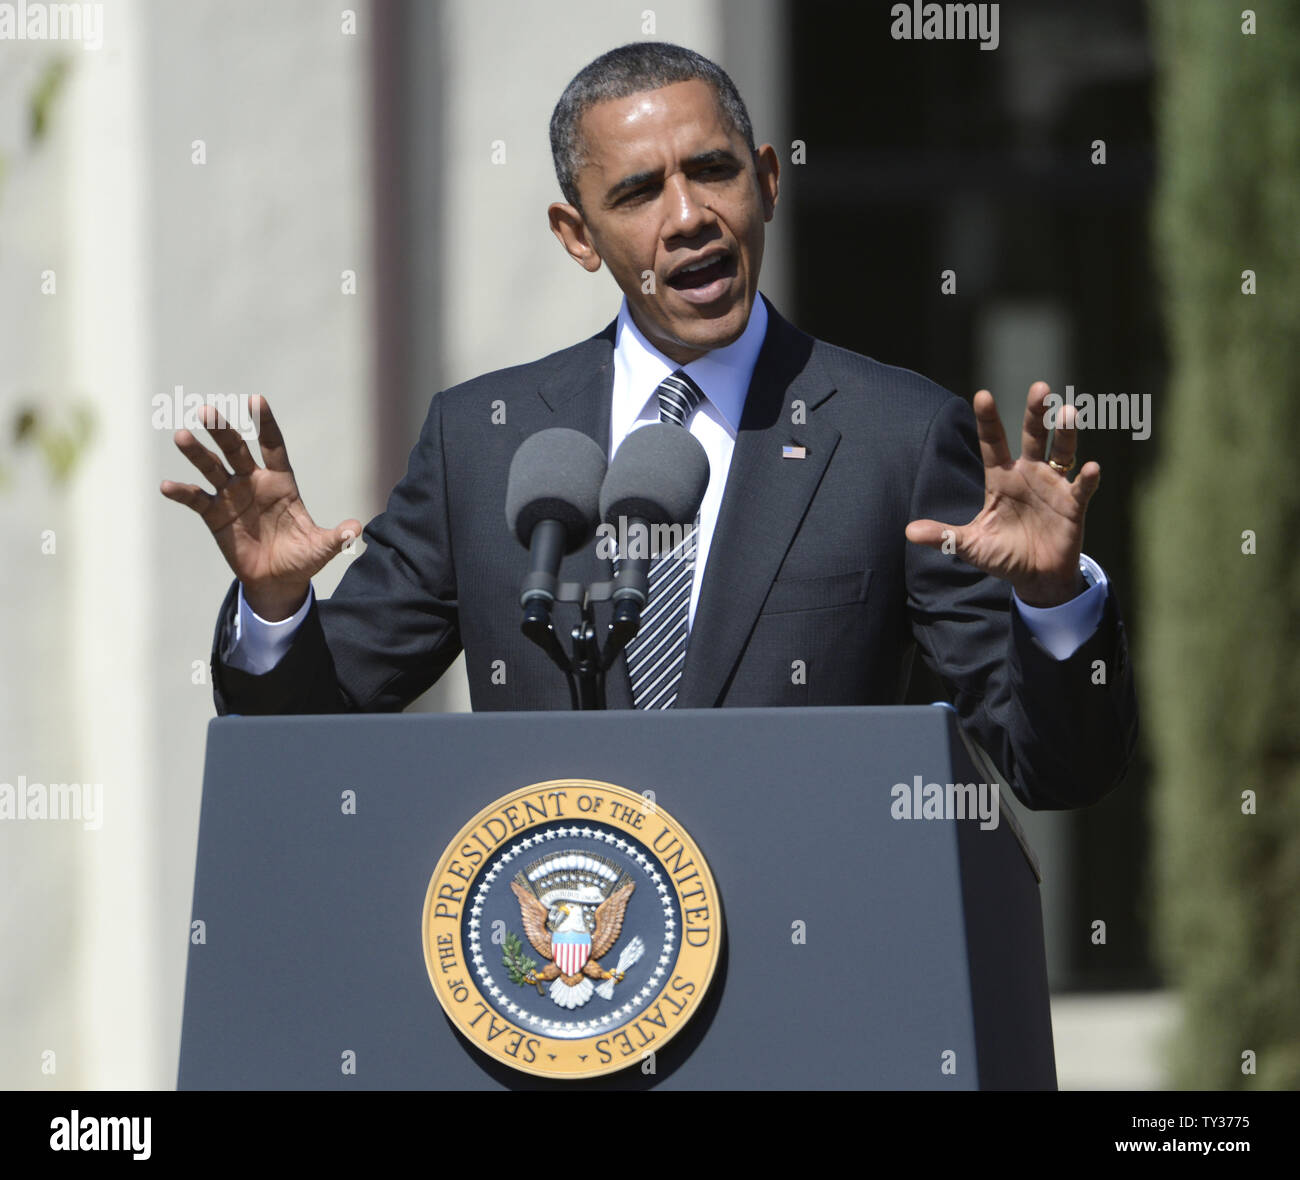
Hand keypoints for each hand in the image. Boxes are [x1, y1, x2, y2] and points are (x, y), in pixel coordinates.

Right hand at [160, 396, 360, 619]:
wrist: (277, 581)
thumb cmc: (301, 558)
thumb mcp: (321, 549)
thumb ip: (335, 538)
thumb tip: (356, 529)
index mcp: (281, 482)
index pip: (273, 445)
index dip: (265, 424)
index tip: (256, 400)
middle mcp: (253, 482)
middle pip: (236, 449)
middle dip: (222, 430)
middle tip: (206, 411)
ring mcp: (231, 496)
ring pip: (212, 468)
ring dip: (197, 453)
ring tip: (181, 436)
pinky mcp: (214, 515)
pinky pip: (196, 500)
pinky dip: (182, 493)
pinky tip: (167, 486)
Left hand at [905, 381, 1100, 606]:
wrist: (1034, 578)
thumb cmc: (1001, 555)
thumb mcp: (970, 545)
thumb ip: (944, 536)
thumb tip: (908, 531)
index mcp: (1001, 478)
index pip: (992, 442)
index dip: (988, 420)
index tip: (982, 395)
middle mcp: (1028, 474)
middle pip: (1032, 436)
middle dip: (1036, 413)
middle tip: (1040, 389)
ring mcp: (1053, 486)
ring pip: (1061, 452)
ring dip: (1065, 434)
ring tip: (1068, 412)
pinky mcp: (1073, 505)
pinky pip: (1082, 488)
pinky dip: (1087, 479)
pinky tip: (1091, 469)